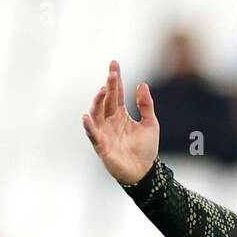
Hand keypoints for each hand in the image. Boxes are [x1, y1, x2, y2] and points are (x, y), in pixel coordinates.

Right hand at [82, 60, 158, 185]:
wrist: (145, 172)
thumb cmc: (146, 149)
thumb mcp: (150, 124)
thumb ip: (146, 105)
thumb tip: (142, 84)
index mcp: (120, 115)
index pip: (117, 94)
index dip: (115, 80)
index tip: (115, 64)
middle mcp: (110, 121)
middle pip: (107, 100)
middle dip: (109, 87)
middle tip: (112, 74)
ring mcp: (104, 132)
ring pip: (97, 113)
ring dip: (99, 101)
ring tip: (104, 90)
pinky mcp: (101, 145)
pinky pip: (92, 134)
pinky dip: (89, 126)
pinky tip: (86, 116)